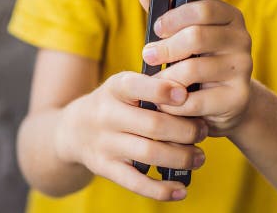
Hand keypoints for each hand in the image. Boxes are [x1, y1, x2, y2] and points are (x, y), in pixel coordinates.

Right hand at [54, 71, 208, 200]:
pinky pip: (136, 182)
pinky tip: (181, 189)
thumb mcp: (124, 86)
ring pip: (149, 154)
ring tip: (198, 157)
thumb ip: (153, 86)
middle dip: (186, 130)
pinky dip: (161, 189)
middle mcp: (107, 115)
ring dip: (181, 158)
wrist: (73, 129)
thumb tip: (193, 91)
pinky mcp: (105, 168)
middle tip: (203, 131)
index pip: (137, 86)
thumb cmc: (114, 104)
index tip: (185, 95)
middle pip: (153, 125)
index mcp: (115, 87)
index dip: (162, 91)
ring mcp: (105, 143)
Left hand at [136, 0, 253, 136]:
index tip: (157, 29)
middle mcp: (242, 39)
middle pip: (197, 37)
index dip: (175, 18)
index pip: (204, 9)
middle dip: (165, 47)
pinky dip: (175, 103)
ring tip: (153, 82)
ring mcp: (243, 69)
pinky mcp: (239, 97)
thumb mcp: (182, 33)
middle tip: (147, 55)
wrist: (226, 101)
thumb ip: (163, 9)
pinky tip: (166, 102)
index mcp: (230, 17)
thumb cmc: (197, 59)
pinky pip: (196, 100)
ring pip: (194, 69)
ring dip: (166, 77)